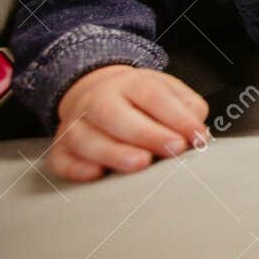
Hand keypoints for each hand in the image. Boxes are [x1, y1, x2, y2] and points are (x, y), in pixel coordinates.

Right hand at [46, 65, 209, 182]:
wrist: (98, 93)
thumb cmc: (140, 100)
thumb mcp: (169, 93)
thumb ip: (188, 110)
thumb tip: (197, 133)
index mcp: (131, 84)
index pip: (152, 96)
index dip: (176, 117)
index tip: (196, 136)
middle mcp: (98, 101)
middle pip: (115, 115)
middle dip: (145, 134)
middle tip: (173, 148)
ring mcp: (76, 124)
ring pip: (86, 138)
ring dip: (113, 152)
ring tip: (139, 164)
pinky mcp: (61, 149)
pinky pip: (61, 160)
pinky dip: (76, 168)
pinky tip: (95, 174)